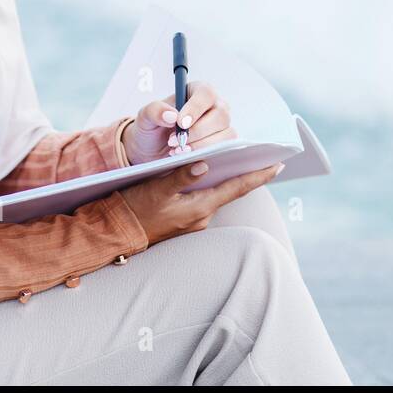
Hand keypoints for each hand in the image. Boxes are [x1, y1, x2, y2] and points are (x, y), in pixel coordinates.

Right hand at [118, 160, 283, 246]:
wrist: (113, 234)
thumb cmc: (133, 210)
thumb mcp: (155, 188)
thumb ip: (180, 176)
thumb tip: (205, 164)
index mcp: (199, 208)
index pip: (236, 189)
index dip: (259, 176)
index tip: (278, 165)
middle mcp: (200, 217)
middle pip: (229, 191)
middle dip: (244, 176)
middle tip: (263, 158)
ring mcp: (192, 222)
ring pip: (214, 196)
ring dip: (223, 181)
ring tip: (233, 162)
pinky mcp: (182, 223)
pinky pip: (202, 202)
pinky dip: (207, 189)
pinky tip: (203, 177)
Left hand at [120, 81, 236, 165]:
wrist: (152, 150)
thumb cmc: (152, 127)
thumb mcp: (145, 116)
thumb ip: (155, 110)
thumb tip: (171, 115)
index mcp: (198, 91)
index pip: (206, 94)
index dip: (196, 108)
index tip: (181, 123)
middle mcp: (215, 106)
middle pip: (220, 115)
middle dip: (197, 132)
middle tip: (174, 142)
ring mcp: (222, 126)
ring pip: (225, 134)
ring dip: (202, 145)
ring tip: (178, 151)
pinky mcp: (223, 144)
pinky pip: (224, 149)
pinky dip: (206, 154)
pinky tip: (187, 157)